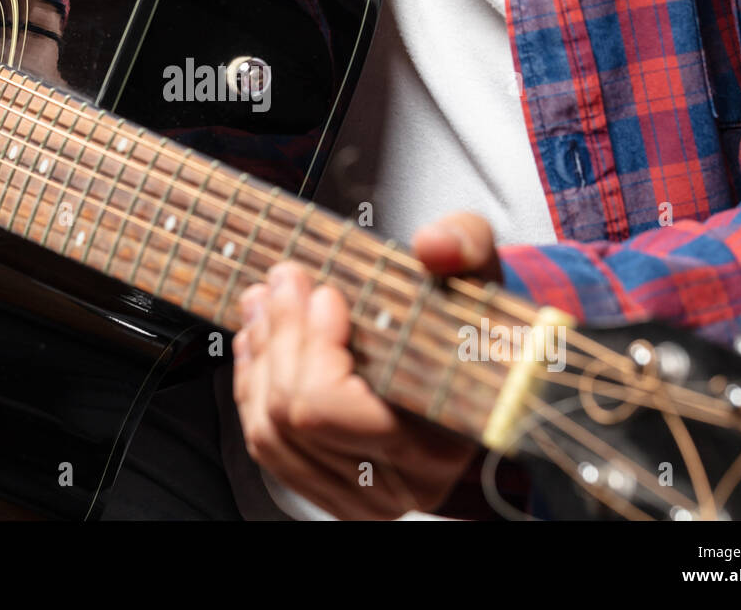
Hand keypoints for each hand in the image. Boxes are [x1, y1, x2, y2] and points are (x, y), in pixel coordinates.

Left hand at [232, 211, 499, 518]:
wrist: (486, 375)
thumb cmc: (476, 327)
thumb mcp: (483, 272)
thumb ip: (466, 245)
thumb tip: (434, 245)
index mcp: (441, 437)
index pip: (334, 408)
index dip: (314, 346)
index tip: (325, 294)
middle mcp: (400, 481)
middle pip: (293, 418)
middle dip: (281, 337)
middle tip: (284, 280)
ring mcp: (363, 496)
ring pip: (270, 435)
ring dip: (260, 359)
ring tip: (264, 303)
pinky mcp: (334, 491)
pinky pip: (270, 449)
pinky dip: (254, 389)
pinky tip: (259, 343)